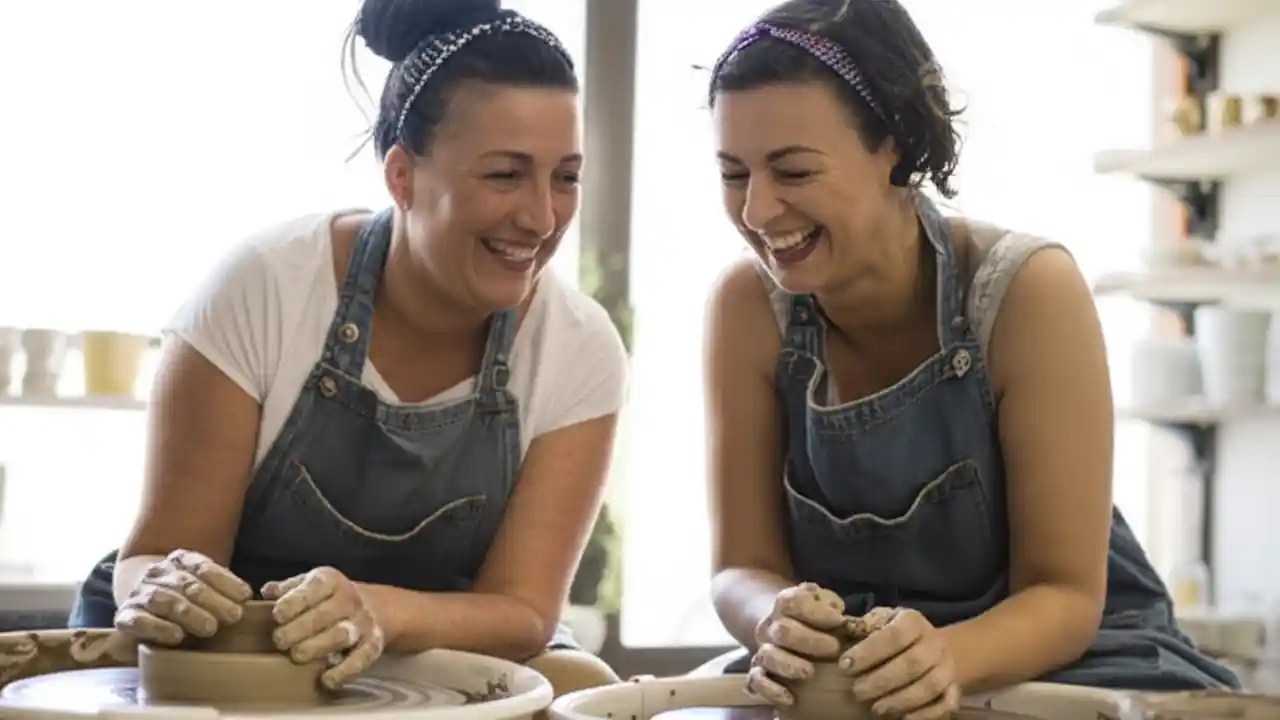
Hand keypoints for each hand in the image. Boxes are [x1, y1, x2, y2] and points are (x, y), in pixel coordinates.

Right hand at [114, 550, 252, 645]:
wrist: (138, 610)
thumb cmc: (184, 601)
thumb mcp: (204, 589)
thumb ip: (222, 590)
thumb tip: (246, 596)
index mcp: (180, 561)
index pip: (204, 567)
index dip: (226, 581)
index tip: (245, 596)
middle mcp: (158, 573)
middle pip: (187, 584)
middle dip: (213, 600)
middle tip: (233, 616)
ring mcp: (139, 594)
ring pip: (165, 600)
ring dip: (190, 614)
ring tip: (210, 628)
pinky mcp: (124, 617)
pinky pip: (138, 620)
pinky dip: (158, 628)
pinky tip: (176, 636)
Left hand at [262, 566, 385, 690]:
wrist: (374, 608)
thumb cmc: (328, 599)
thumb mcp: (309, 585)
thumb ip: (287, 589)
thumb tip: (267, 592)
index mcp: (331, 580)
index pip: (312, 588)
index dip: (291, 604)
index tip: (277, 616)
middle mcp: (350, 599)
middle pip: (324, 614)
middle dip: (296, 630)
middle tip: (280, 641)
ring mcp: (363, 623)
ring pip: (341, 635)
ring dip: (316, 647)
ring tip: (297, 655)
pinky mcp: (373, 645)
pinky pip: (361, 659)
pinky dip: (343, 672)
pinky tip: (325, 679)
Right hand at [745, 582, 846, 708]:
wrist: (781, 625)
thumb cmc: (811, 616)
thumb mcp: (821, 601)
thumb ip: (830, 604)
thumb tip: (839, 615)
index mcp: (785, 604)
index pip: (793, 602)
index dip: (817, 612)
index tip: (839, 621)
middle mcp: (771, 626)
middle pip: (783, 631)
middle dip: (809, 641)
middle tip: (833, 648)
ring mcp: (763, 648)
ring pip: (768, 656)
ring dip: (789, 665)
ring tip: (810, 673)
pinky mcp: (758, 671)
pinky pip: (756, 681)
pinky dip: (771, 690)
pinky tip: (789, 697)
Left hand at [840, 608, 959, 719]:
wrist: (937, 649)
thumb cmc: (897, 636)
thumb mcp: (881, 621)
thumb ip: (864, 627)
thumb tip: (841, 631)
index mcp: (914, 621)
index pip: (894, 636)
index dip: (869, 652)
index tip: (845, 666)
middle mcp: (935, 643)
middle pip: (912, 664)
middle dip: (881, 681)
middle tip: (857, 692)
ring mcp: (947, 668)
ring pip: (929, 686)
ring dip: (900, 700)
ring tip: (875, 709)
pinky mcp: (955, 690)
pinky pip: (945, 705)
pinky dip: (925, 714)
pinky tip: (903, 719)